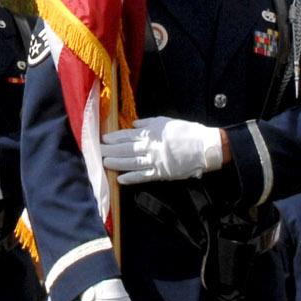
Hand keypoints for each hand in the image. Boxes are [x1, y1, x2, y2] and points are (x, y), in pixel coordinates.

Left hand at [101, 116, 227, 183]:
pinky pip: (143, 177)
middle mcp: (150, 147)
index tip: (102, 139)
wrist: (204, 146)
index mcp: (151, 134)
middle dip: (109, 150)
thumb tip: (133, 125)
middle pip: (125, 149)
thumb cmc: (186, 132)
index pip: (127, 135)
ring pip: (131, 163)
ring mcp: (155, 161)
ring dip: (116, 163)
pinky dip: (131, 178)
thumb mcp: (166, 122)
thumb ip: (148, 123)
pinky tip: (120, 179)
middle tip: (96, 152)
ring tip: (104, 164)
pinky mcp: (161, 173)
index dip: (113, 138)